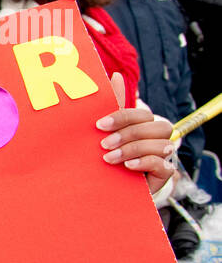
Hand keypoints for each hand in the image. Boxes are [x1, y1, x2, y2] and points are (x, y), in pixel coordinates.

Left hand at [96, 72, 174, 193]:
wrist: (102, 187)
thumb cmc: (103, 154)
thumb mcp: (103, 132)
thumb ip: (110, 106)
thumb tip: (116, 75)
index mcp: (142, 125)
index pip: (142, 113)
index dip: (123, 117)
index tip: (99, 125)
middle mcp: (154, 138)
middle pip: (156, 126)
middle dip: (128, 134)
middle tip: (104, 144)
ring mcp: (161, 156)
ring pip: (162, 144)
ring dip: (134, 149)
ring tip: (110, 159)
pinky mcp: (161, 174)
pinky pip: (163, 165)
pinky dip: (145, 162)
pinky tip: (128, 166)